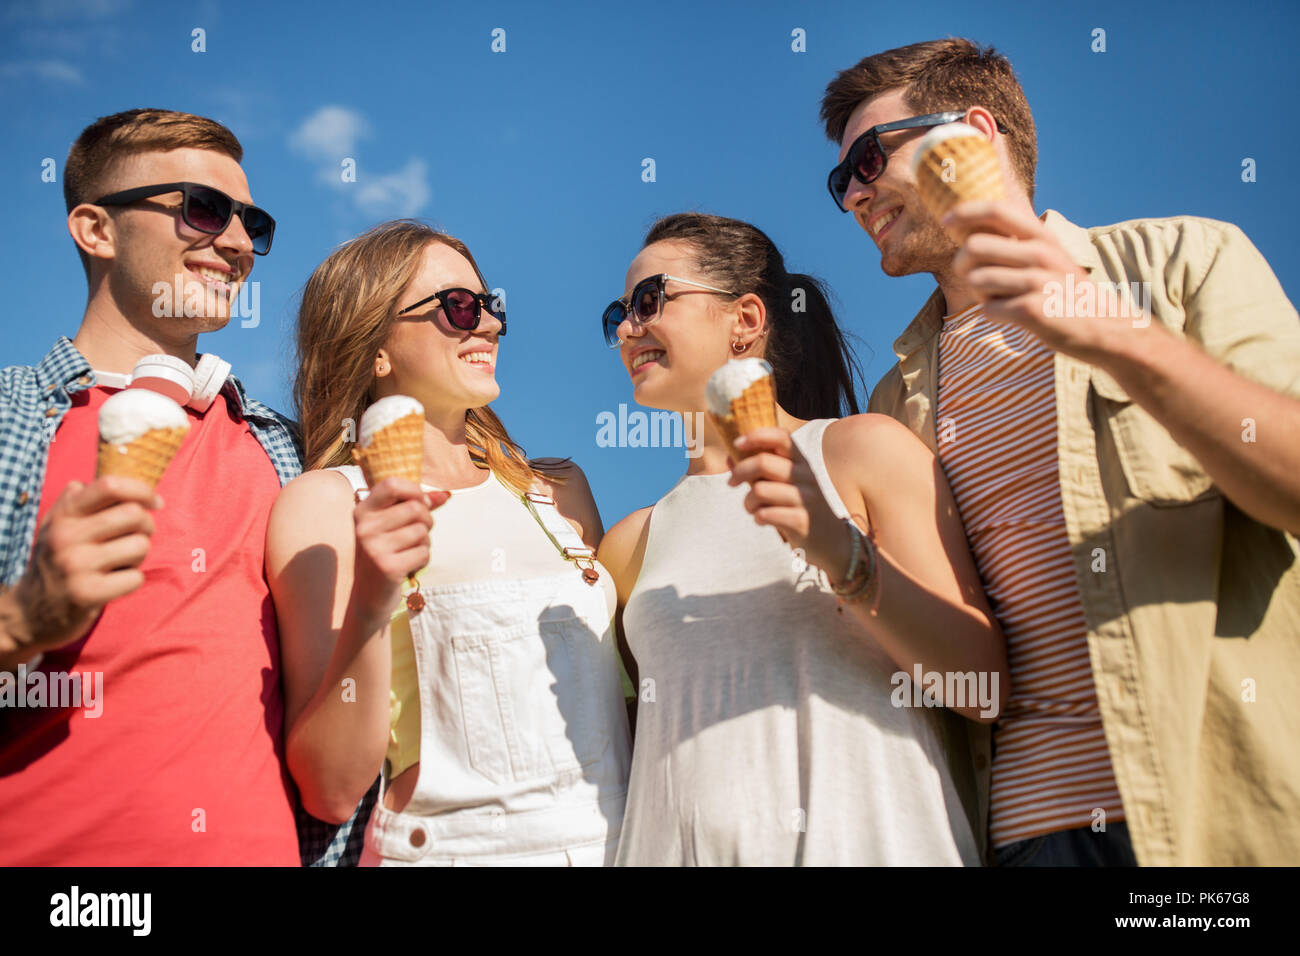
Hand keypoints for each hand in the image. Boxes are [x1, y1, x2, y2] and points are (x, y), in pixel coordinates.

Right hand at [11, 476, 161, 653]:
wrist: (29, 612)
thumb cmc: (56, 562)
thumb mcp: (56, 526)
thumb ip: (76, 501)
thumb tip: (96, 481)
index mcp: (64, 514)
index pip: (110, 485)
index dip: (142, 490)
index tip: (155, 503)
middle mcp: (67, 536)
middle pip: (135, 515)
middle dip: (146, 527)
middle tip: (135, 538)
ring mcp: (76, 565)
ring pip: (140, 546)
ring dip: (139, 556)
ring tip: (120, 563)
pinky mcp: (87, 594)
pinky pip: (136, 578)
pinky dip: (132, 580)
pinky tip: (113, 583)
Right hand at [351, 478, 448, 618]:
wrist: (369, 596)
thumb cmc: (385, 553)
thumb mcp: (393, 526)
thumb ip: (416, 506)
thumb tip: (446, 493)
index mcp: (362, 511)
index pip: (392, 484)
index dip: (415, 490)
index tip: (421, 502)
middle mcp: (364, 527)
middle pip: (416, 508)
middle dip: (427, 521)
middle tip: (417, 534)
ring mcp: (374, 548)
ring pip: (422, 531)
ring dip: (424, 543)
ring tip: (408, 552)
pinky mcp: (387, 567)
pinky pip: (424, 553)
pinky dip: (423, 560)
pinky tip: (408, 566)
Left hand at [727, 427, 851, 583]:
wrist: (835, 542)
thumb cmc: (803, 509)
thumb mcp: (787, 486)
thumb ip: (759, 472)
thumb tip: (729, 458)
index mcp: (802, 463)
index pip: (781, 438)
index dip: (756, 436)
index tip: (737, 444)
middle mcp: (805, 476)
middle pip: (763, 462)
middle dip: (740, 472)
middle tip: (732, 483)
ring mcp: (805, 499)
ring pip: (759, 490)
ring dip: (747, 501)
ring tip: (751, 508)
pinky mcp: (801, 521)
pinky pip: (765, 514)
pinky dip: (758, 517)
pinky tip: (763, 520)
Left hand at [945, 200, 1137, 363]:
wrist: (1104, 328)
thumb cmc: (1065, 292)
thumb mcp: (1049, 257)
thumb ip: (1017, 242)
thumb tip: (968, 231)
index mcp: (1043, 237)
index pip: (996, 210)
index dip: (964, 212)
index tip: (946, 222)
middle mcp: (1041, 254)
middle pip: (973, 248)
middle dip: (962, 265)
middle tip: (975, 278)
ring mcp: (1037, 281)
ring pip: (975, 280)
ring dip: (979, 294)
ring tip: (1001, 299)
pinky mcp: (1031, 310)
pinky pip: (987, 309)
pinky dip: (992, 314)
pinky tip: (1012, 316)